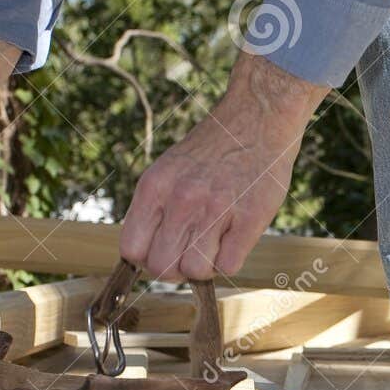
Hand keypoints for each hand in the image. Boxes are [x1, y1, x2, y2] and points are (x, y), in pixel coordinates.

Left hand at [120, 50, 327, 280]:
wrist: (257, 118)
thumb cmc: (213, 150)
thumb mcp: (169, 170)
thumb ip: (155, 208)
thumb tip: (147, 255)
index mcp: (154, 187)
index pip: (132, 250)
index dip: (147, 259)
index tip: (164, 252)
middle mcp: (181, 199)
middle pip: (162, 268)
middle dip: (177, 268)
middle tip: (192, 251)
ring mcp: (216, 209)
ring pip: (196, 271)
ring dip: (206, 265)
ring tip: (216, 242)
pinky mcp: (250, 218)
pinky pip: (229, 266)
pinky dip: (232, 259)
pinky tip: (235, 237)